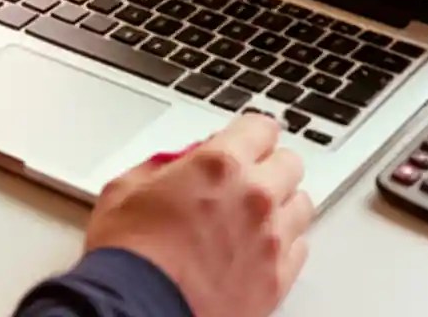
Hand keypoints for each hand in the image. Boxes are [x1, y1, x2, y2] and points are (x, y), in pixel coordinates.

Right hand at [84, 114, 312, 316]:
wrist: (136, 309)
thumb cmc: (128, 255)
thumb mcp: (126, 188)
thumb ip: (162, 166)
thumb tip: (175, 165)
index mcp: (219, 165)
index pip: (262, 127)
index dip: (250, 134)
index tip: (244, 141)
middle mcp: (255, 197)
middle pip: (290, 163)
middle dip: (268, 167)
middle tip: (245, 180)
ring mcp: (271, 239)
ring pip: (301, 205)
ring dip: (280, 205)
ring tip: (251, 217)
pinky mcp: (278, 279)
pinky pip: (300, 248)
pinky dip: (283, 245)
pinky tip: (257, 248)